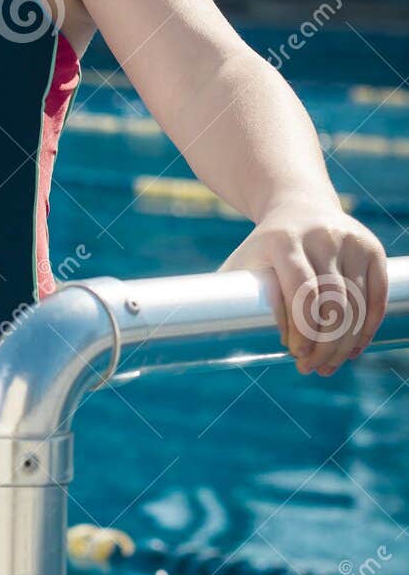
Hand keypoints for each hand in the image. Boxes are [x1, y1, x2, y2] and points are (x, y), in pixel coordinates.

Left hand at [217, 198, 387, 375]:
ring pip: (358, 305)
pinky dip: (367, 328)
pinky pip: (376, 297)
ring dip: (345, 344)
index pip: (302, 290)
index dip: (303, 328)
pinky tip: (352, 349)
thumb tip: (198, 338)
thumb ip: (226, 297)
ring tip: (328, 365)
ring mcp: (350, 240)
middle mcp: (321, 237)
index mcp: (283, 241)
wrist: (299, 206)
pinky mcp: (372, 248)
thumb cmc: (263, 248)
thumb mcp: (241, 263)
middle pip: (334, 303)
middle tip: (310, 368)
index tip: (295, 354)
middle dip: (324, 345)